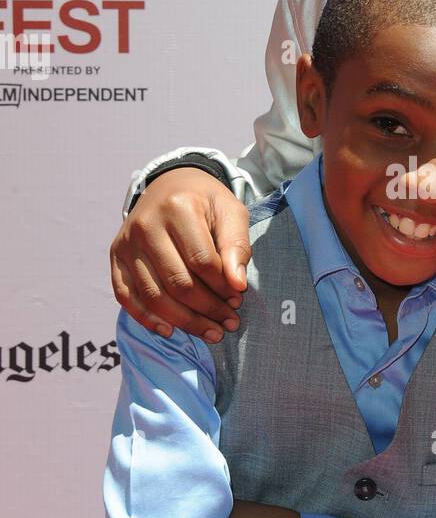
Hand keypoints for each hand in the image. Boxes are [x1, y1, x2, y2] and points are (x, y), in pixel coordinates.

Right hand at [110, 168, 250, 341]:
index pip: (202, 261)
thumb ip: (237, 245)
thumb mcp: (231, 211)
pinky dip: (147, 318)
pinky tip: (171, 331)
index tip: (239, 299)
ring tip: (211, 331)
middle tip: (229, 322)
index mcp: (178, 208)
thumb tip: (238, 284)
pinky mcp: (115, 256)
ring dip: (185, 321)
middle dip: (207, 309)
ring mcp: (126, 242)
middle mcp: (146, 225)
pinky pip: (126, 296)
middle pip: (178, 282)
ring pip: (154, 295)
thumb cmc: (205, 202)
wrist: (169, 185)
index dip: (223, 287)